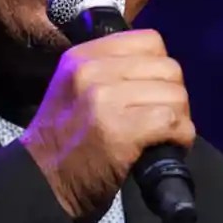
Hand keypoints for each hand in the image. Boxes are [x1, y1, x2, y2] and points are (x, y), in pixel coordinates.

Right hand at [20, 29, 194, 222]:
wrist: (41, 182)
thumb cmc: (63, 140)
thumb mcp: (74, 87)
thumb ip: (109, 70)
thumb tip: (157, 68)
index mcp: (81, 56)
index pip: (149, 40)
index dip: (160, 68)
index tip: (152, 91)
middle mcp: (92, 71)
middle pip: (168, 68)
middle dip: (173, 95)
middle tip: (161, 118)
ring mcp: (105, 99)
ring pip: (175, 95)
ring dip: (179, 119)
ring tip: (164, 135)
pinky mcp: (121, 131)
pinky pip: (172, 121)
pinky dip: (181, 137)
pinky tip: (168, 146)